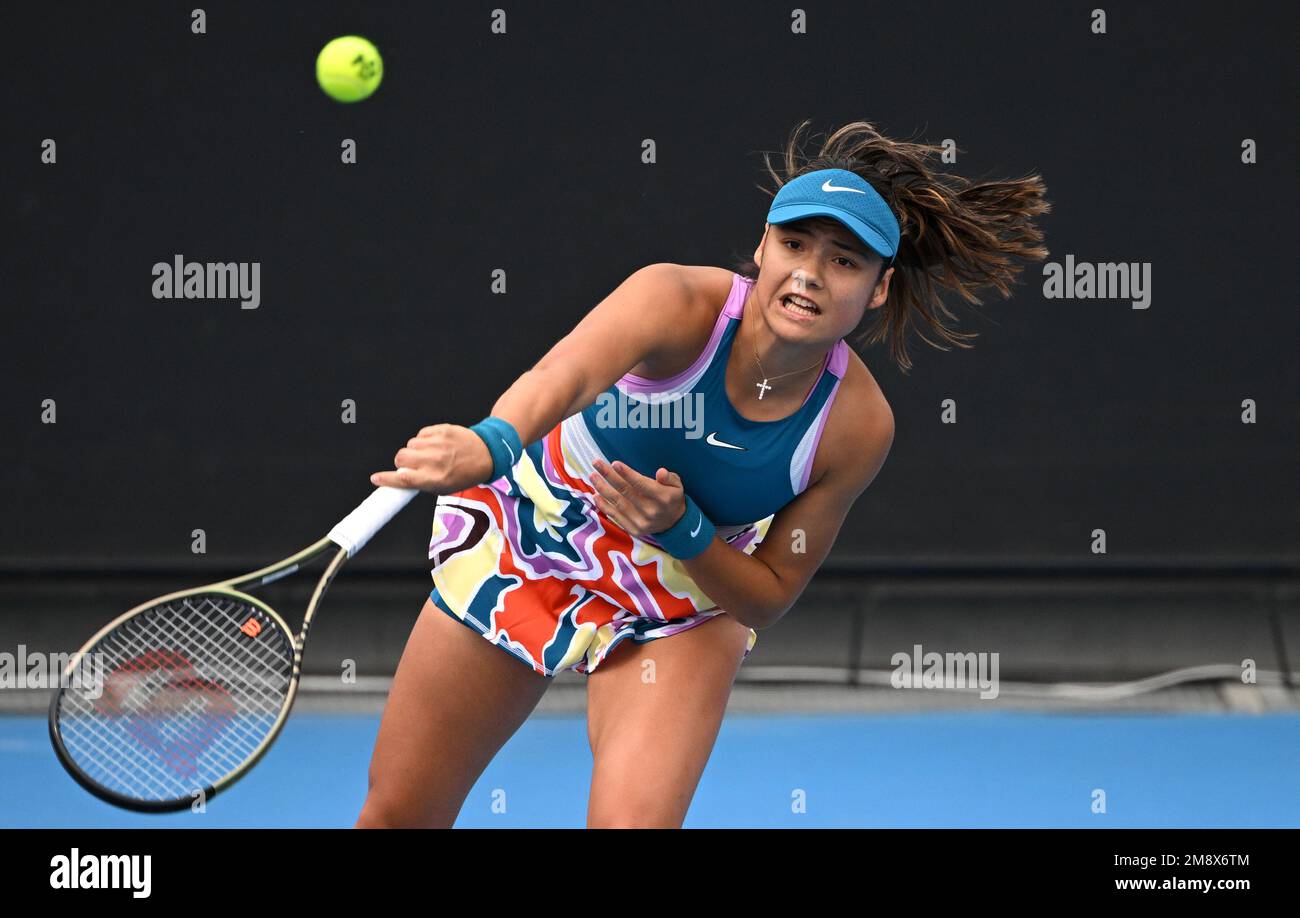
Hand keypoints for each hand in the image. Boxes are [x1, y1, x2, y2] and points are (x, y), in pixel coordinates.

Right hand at [370, 424, 493, 493]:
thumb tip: (397, 478)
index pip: (404, 479)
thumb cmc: (463, 474)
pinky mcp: (441, 430)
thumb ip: (421, 483)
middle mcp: (435, 461)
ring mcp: (438, 444)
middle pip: (401, 458)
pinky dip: (423, 440)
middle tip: (410, 465)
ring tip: (429, 455)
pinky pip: (419, 435)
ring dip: (414, 451)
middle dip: (401, 463)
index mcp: (436, 479)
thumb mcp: (444, 487)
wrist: (487, 453)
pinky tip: (435, 445)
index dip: (386, 479)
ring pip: (409, 445)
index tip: (375, 478)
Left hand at [589, 458, 686, 537]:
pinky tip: (595, 495)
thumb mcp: (677, 486)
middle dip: (609, 476)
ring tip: (592, 476)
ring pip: (618, 503)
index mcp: (662, 498)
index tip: (614, 463)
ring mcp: (641, 522)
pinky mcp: (633, 530)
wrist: (674, 524)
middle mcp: (651, 511)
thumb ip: (669, 478)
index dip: (627, 474)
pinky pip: (616, 516)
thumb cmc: (672, 498)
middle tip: (596, 463)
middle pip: (626, 491)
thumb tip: (661, 472)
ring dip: (603, 489)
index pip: (642, 485)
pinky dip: (604, 506)